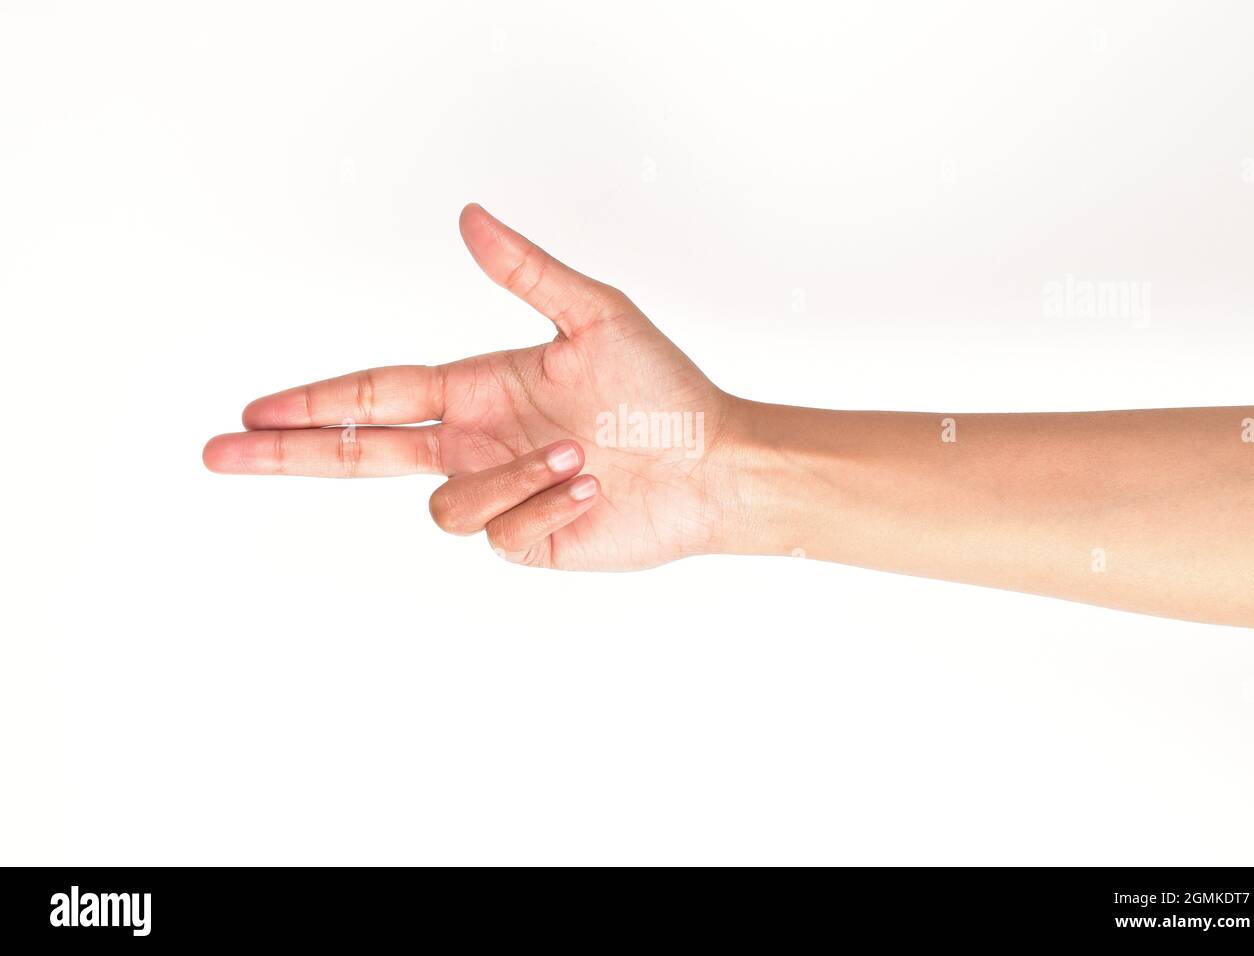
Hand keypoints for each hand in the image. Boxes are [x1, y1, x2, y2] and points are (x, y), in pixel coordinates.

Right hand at [204, 204, 743, 569]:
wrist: (712, 464)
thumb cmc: (661, 391)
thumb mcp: (595, 316)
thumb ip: (526, 272)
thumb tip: (469, 218)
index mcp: (477, 392)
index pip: (376, 398)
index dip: (315, 402)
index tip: (255, 407)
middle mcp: (476, 443)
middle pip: (360, 456)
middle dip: (290, 454)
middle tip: (221, 450)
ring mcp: (498, 494)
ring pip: (444, 504)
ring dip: (510, 475)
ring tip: (580, 453)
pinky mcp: (525, 539)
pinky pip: (499, 529)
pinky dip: (545, 500)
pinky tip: (591, 485)